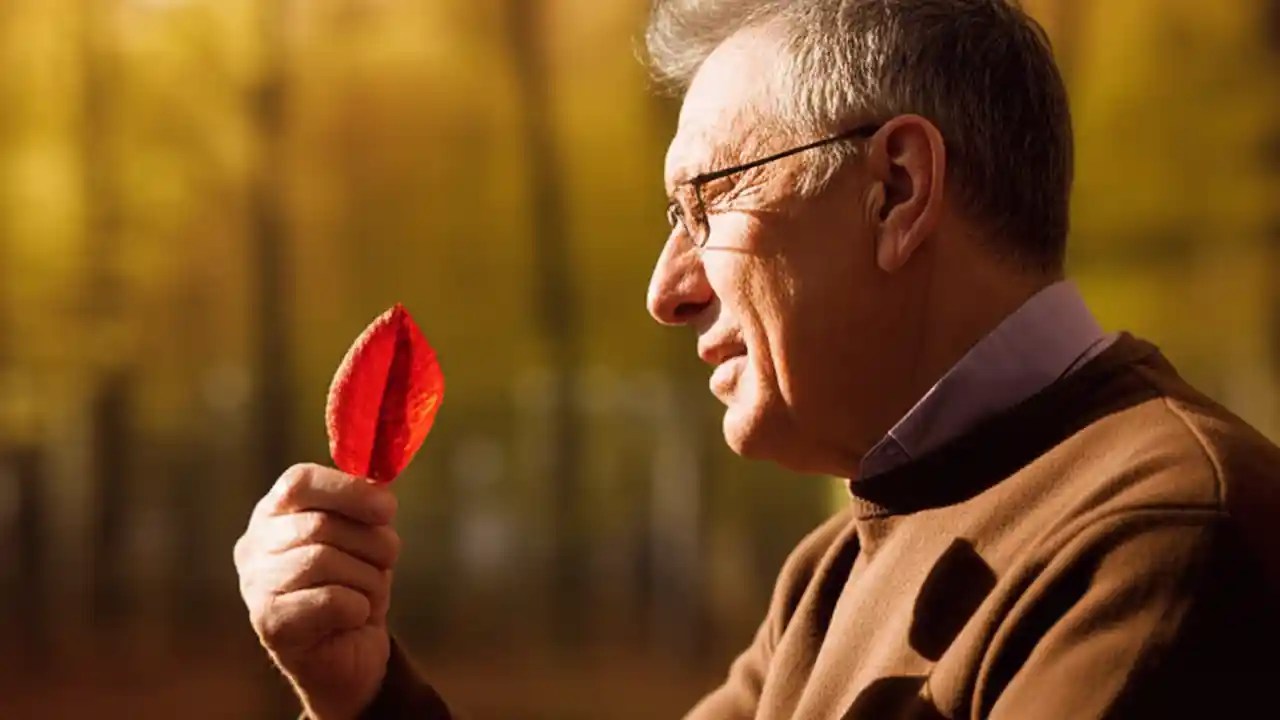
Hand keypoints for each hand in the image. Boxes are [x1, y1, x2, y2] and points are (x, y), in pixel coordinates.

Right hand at [234, 463, 401, 718]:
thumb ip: (367, 509)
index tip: (387, 508)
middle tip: (387, 561)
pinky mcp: (270, 624)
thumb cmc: (353, 584)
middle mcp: (255, 545)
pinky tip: (355, 616)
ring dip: (367, 578)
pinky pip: (331, 600)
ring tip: (369, 592)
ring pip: (324, 561)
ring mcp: (255, 585)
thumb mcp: (364, 537)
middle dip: (370, 542)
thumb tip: (380, 495)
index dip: (346, 489)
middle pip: (319, 525)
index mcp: (275, 512)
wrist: (347, 653)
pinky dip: (358, 607)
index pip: (299, 482)